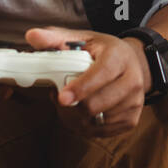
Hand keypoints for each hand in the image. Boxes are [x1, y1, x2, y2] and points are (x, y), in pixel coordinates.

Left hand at [25, 26, 149, 136]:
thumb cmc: (102, 52)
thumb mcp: (82, 39)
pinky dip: (86, 125)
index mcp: (119, 56)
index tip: (61, 97)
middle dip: (72, 105)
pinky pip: (101, 132)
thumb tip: (32, 35)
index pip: (101, 74)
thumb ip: (55, 38)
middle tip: (60, 96)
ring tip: (72, 103)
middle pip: (96, 104)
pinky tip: (82, 112)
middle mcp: (133, 80)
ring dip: (76, 116)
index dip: (81, 87)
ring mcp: (134, 102)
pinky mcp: (132, 119)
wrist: (132, 64)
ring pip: (96, 121)